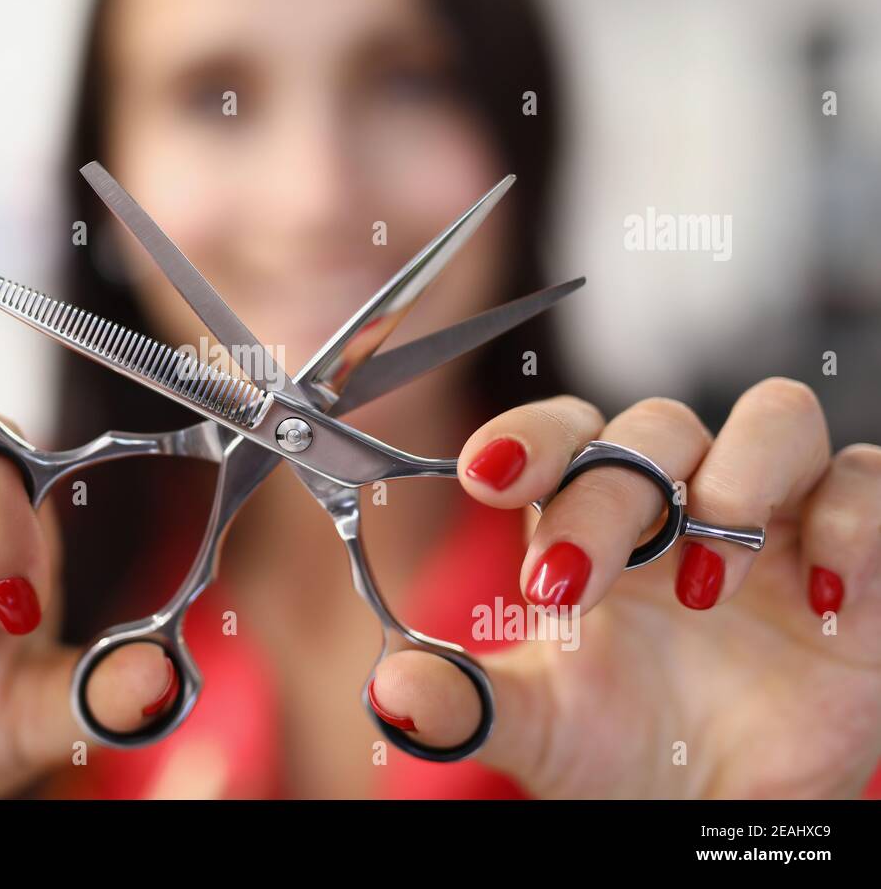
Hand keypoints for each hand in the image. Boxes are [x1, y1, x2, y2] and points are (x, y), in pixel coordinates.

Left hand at [366, 377, 880, 796]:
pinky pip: (869, 482)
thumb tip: (391, 690)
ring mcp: (775, 515)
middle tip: (566, 585)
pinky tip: (821, 597)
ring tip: (699, 584)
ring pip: (774, 419)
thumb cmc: (623, 747)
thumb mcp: (540, 728)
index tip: (487, 474)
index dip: (530, 438)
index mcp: (596, 519)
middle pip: (653, 430)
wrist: (722, 806)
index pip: (566, 433)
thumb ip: (469, 702)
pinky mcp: (857, 548)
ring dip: (736, 481)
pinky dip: (850, 521)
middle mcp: (684, 498)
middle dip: (609, 493)